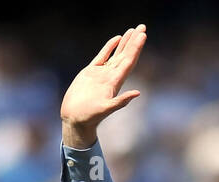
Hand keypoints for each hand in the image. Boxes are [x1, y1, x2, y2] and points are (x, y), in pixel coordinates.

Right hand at [60, 24, 148, 148]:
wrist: (75, 118)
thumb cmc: (89, 117)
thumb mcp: (106, 109)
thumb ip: (121, 101)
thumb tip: (137, 93)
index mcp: (115, 82)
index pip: (129, 61)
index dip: (136, 48)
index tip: (143, 36)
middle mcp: (111, 76)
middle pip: (126, 55)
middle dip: (134, 41)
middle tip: (143, 27)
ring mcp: (102, 73)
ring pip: (116, 54)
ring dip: (125, 43)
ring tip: (133, 30)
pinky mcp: (91, 72)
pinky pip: (103, 56)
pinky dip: (110, 47)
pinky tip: (117, 39)